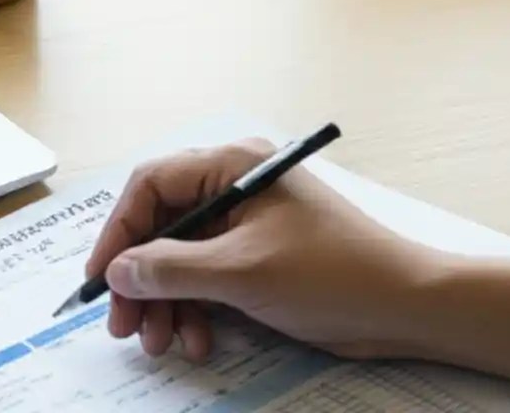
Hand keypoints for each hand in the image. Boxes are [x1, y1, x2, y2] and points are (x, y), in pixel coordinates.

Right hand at [85, 138, 437, 361]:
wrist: (407, 307)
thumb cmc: (337, 274)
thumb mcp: (242, 272)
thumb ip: (171, 268)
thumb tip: (118, 271)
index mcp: (232, 166)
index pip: (151, 187)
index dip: (118, 233)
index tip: (102, 279)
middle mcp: (234, 186)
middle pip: (161, 227)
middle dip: (140, 279)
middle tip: (124, 324)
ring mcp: (245, 223)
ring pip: (180, 258)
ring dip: (165, 303)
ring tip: (163, 342)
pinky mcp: (257, 256)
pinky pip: (206, 277)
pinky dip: (195, 310)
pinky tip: (198, 340)